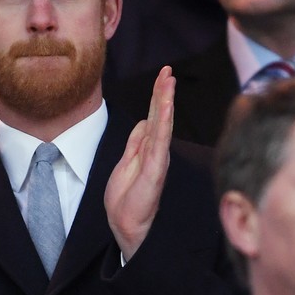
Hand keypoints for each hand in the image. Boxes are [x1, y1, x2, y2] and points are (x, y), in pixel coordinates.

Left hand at [105, 66, 174, 261]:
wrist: (126, 225)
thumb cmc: (127, 199)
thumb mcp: (126, 163)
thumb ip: (136, 142)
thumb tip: (145, 120)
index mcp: (149, 148)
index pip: (155, 116)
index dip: (158, 95)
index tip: (163, 75)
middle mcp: (157, 151)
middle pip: (161, 115)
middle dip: (163, 91)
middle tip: (167, 69)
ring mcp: (157, 158)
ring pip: (162, 123)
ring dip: (165, 100)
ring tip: (168, 79)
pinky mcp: (155, 168)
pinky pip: (160, 139)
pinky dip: (164, 120)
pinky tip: (166, 105)